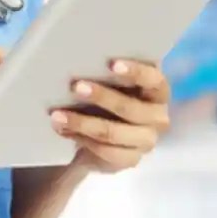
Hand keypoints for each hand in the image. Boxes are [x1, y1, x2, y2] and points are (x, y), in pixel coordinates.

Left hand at [50, 60, 171, 174]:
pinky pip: (105, 151)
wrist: (105, 132)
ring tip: (58, 115)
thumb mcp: (113, 81)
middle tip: (75, 87)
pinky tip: (64, 130)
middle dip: (101, 97)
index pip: (153, 79)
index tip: (111, 64)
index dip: (135, 72)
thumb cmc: (110, 94)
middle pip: (129, 108)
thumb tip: (82, 58)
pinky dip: (82, 139)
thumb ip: (108, 71)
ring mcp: (146, 141)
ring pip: (112, 132)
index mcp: (158, 91)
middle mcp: (158, 117)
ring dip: (82, 123)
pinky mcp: (131, 159)